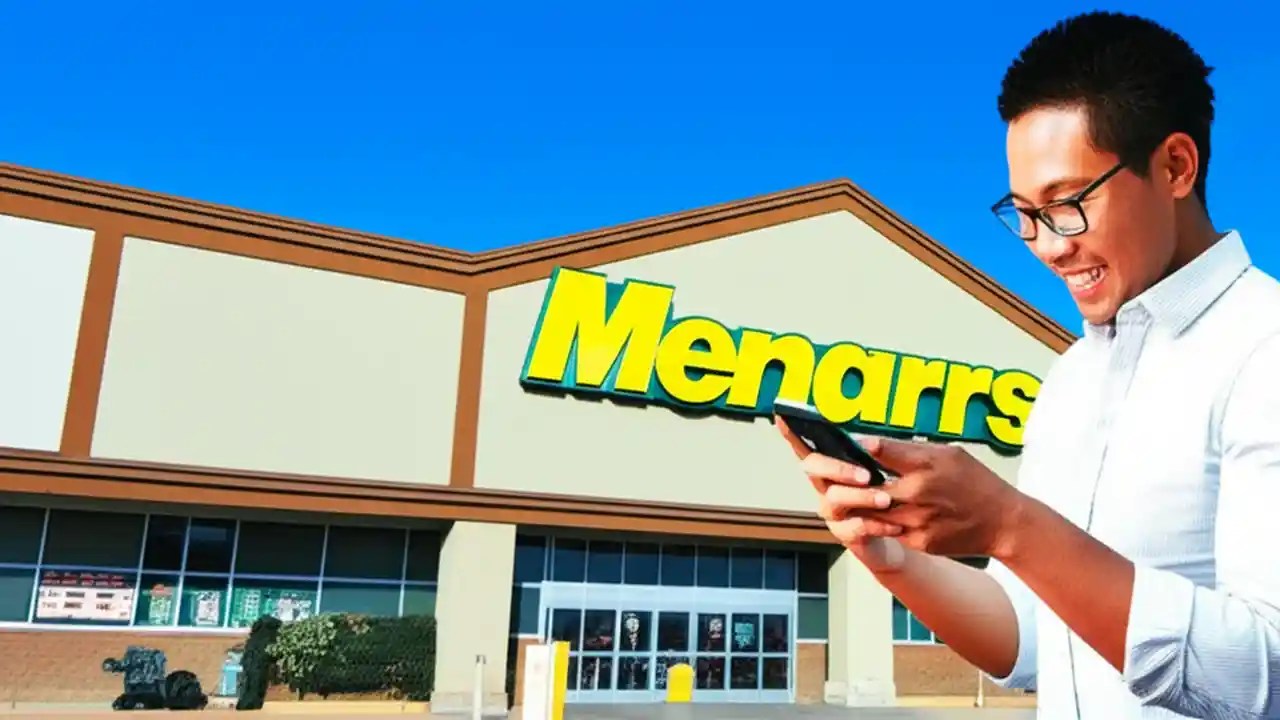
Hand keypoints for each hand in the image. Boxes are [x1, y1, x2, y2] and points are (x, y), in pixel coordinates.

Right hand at [776, 416, 907, 572]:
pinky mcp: (843, 533)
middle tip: (866, 475)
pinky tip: (895, 524)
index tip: (782, 418)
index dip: (791, 434)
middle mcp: (823, 486)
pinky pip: (854, 528)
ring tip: (887, 500)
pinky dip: (876, 524)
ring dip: (862, 498)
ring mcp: (830, 510)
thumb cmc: (885, 494)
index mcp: (830, 466)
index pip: (806, 445)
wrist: (896, 533)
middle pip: (815, 468)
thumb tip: (871, 442)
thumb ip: (873, 456)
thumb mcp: (881, 471)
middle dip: (838, 468)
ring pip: (834, 499)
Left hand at [777, 418, 1024, 560]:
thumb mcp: (949, 452)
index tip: (833, 439)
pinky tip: (858, 515)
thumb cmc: (975, 480)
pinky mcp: (919, 542)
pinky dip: (873, 522)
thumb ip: (909, 450)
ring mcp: (917, 521)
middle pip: (864, 487)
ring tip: (828, 494)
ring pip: (869, 513)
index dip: (853, 446)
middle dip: (840, 479)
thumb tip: (870, 445)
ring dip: (850, 504)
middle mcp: (918, 494)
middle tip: (814, 468)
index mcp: (926, 465)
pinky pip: (886, 531)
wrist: (1003, 522)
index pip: (879, 450)